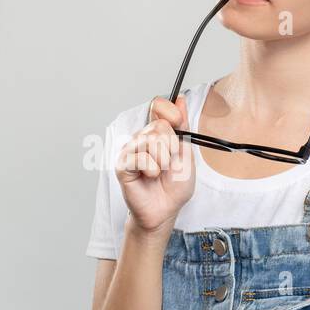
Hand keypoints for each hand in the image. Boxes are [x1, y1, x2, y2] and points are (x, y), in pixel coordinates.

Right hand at [115, 94, 195, 234]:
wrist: (165, 211)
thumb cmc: (174, 187)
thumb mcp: (186, 154)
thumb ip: (183, 126)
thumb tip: (180, 99)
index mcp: (157, 133)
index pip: (158, 106)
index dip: (170, 112)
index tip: (179, 123)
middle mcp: (141, 138)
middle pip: (159, 125)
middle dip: (171, 147)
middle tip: (168, 163)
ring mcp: (130, 150)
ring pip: (150, 140)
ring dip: (163, 160)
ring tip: (159, 172)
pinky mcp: (122, 164)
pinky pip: (139, 157)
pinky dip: (151, 169)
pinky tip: (149, 177)